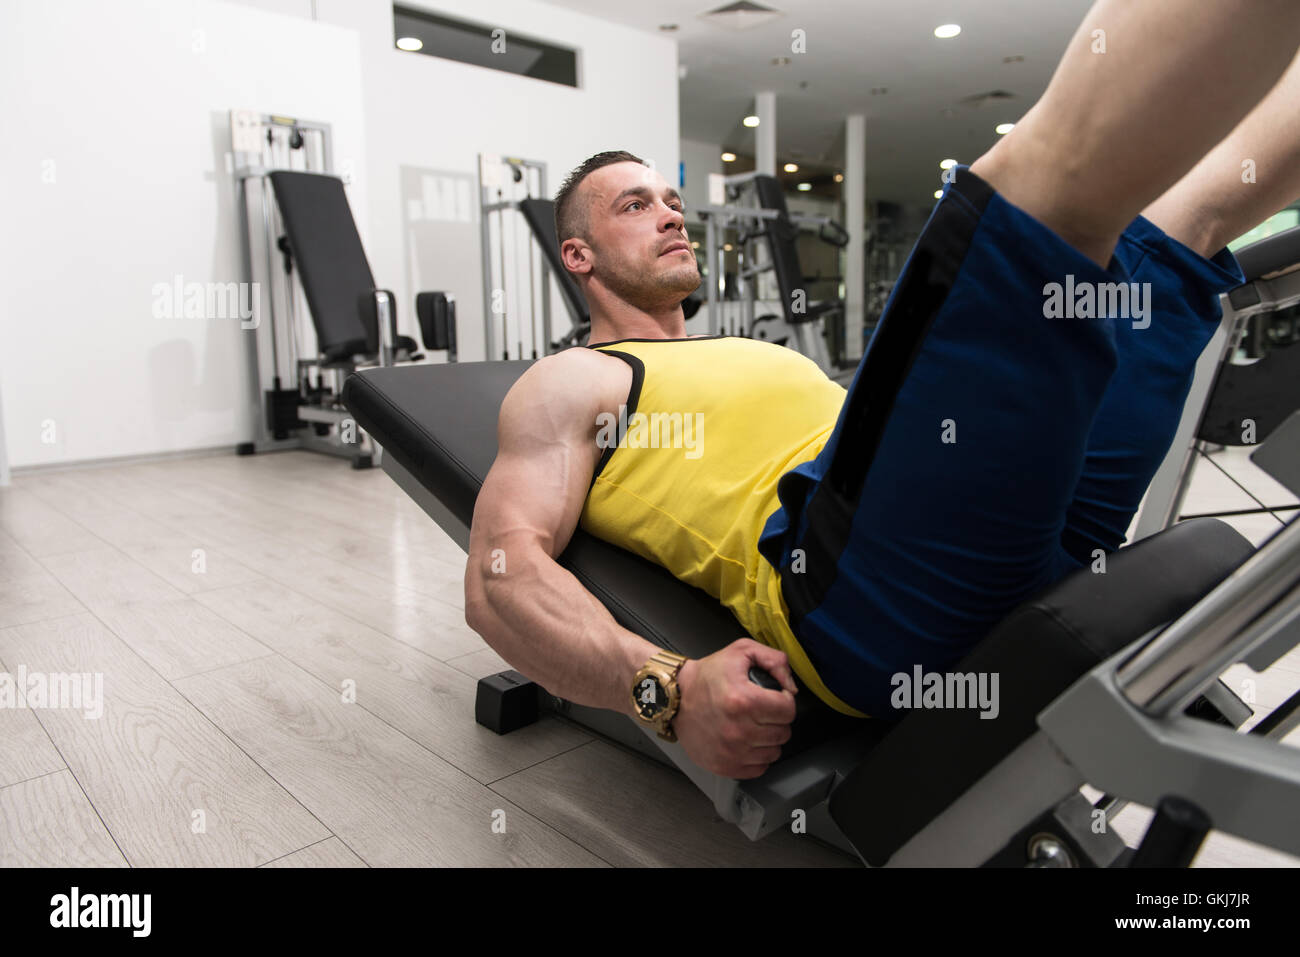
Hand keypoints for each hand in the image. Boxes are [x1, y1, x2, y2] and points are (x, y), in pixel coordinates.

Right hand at [672, 638, 797, 779]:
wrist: (675, 697)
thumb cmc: (707, 676)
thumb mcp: (741, 651)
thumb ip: (774, 660)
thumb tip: (791, 687)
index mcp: (744, 700)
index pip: (788, 710)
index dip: (785, 701)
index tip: (775, 698)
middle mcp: (739, 730)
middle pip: (783, 733)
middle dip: (777, 720)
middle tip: (761, 711)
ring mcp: (731, 751)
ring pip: (774, 753)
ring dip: (768, 739)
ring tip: (753, 725)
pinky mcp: (724, 765)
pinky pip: (759, 768)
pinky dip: (757, 756)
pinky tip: (747, 741)